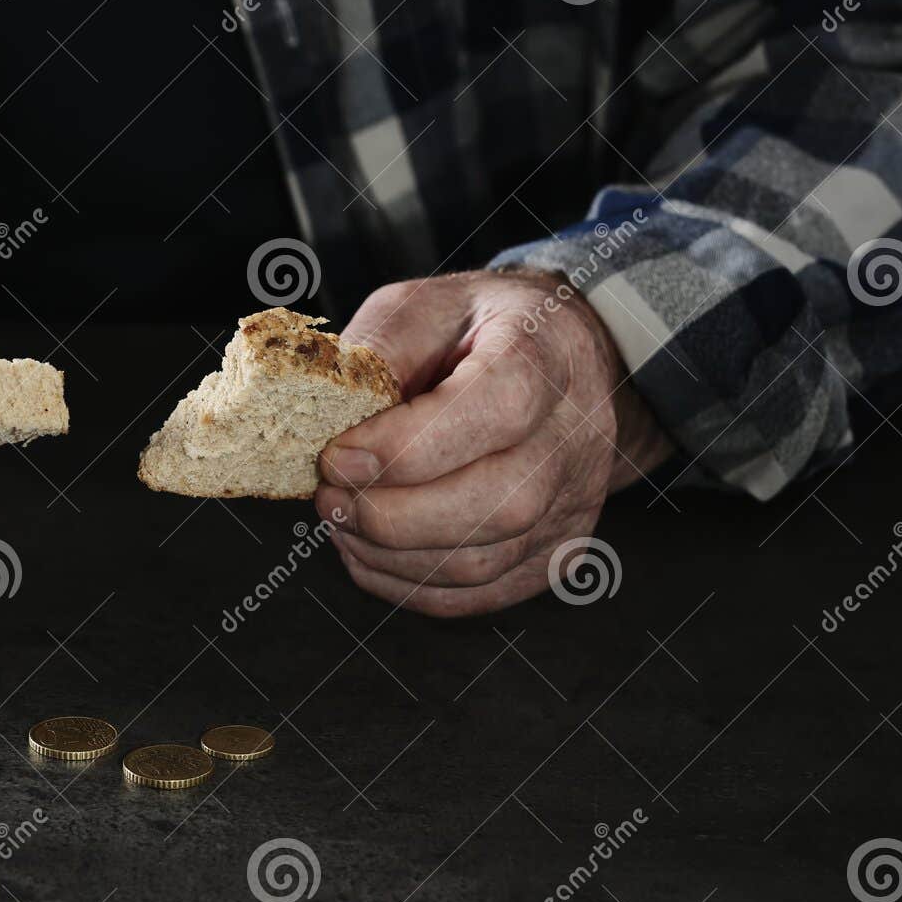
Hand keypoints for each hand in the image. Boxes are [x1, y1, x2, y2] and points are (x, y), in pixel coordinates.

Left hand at [315, 269, 673, 615]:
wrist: (562, 363)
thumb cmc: (479, 331)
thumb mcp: (423, 307)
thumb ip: (378, 349)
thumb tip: (327, 411)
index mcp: (544, 357)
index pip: (494, 412)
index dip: (405, 447)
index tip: (336, 456)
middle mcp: (574, 438)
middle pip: (494, 505)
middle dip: (389, 515)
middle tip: (327, 497)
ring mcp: (572, 503)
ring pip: (481, 562)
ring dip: (389, 556)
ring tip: (340, 521)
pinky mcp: (555, 551)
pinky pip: (479, 595)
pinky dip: (409, 586)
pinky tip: (368, 552)